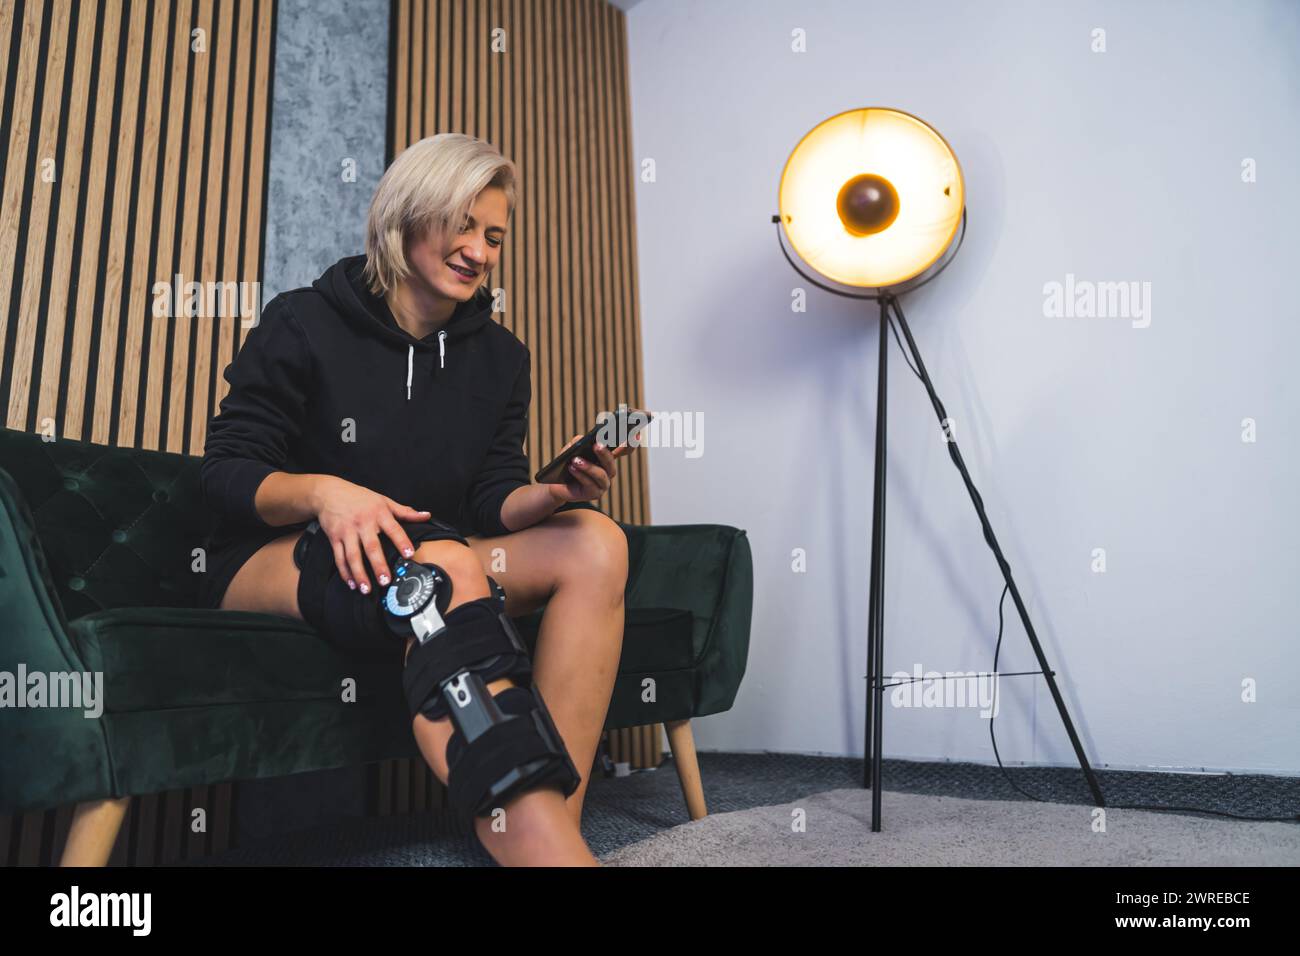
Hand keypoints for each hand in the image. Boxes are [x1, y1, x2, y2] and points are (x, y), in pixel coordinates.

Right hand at [311, 476, 430, 594]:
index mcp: (378, 513)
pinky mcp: (334, 538)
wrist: (330, 492)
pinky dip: (345, 572)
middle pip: (371, 546)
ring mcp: (347, 531)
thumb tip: (426, 515)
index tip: (409, 555)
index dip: (402, 541)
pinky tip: (351, 584)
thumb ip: (405, 511)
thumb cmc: (360, 498)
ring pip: (353, 556)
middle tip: (385, 581)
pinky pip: (339, 558)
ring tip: (367, 589)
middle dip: (378, 565)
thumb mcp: (384, 500)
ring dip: (359, 574)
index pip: (393, 529)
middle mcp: (362, 523)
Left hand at [545, 434, 635, 505]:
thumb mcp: (570, 450)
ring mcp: (603, 484)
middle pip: (611, 462)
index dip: (630, 443)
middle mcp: (608, 471)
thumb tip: (581, 439)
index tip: (634, 433)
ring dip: (588, 466)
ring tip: (575, 459)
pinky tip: (572, 468)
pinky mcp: (595, 494)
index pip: (623, 450)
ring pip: (601, 474)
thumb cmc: (567, 464)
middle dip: (605, 453)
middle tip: (596, 445)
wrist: (556, 485)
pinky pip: (590, 485)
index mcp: (606, 457)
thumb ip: (577, 442)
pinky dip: (580, 475)